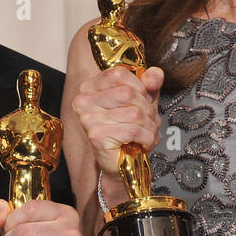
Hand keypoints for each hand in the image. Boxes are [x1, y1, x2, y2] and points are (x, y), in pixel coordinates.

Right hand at [71, 65, 163, 179]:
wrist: (122, 162)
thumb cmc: (129, 128)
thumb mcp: (143, 99)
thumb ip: (150, 82)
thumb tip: (152, 76)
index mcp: (90, 87)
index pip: (118, 73)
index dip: (139, 85)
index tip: (144, 98)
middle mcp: (84, 102)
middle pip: (128, 93)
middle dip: (147, 108)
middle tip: (150, 120)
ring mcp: (88, 119)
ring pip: (134, 112)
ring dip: (150, 125)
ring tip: (148, 132)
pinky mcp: (97, 136)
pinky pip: (133, 130)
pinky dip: (147, 137)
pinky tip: (144, 142)